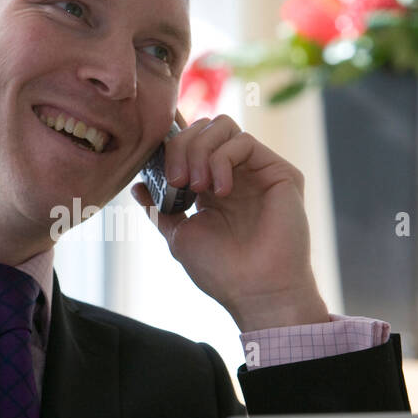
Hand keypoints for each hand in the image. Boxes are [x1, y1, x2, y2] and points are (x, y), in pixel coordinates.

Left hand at [131, 110, 328, 330]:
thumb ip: (160, 209)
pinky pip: (244, 141)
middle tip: (176, 181)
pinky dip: (221, 159)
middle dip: (180, 147)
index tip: (152, 154)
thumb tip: (138, 186)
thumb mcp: (179, 236)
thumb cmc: (221, 271)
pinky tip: (219, 191)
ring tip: (195, 187)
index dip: (171, 139)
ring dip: (198, 150)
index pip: (191, 143)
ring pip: (223, 126)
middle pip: (203, 128)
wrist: (255, 291)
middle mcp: (236, 174)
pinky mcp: (280, 172)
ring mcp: (258, 171)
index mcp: (212, 187)